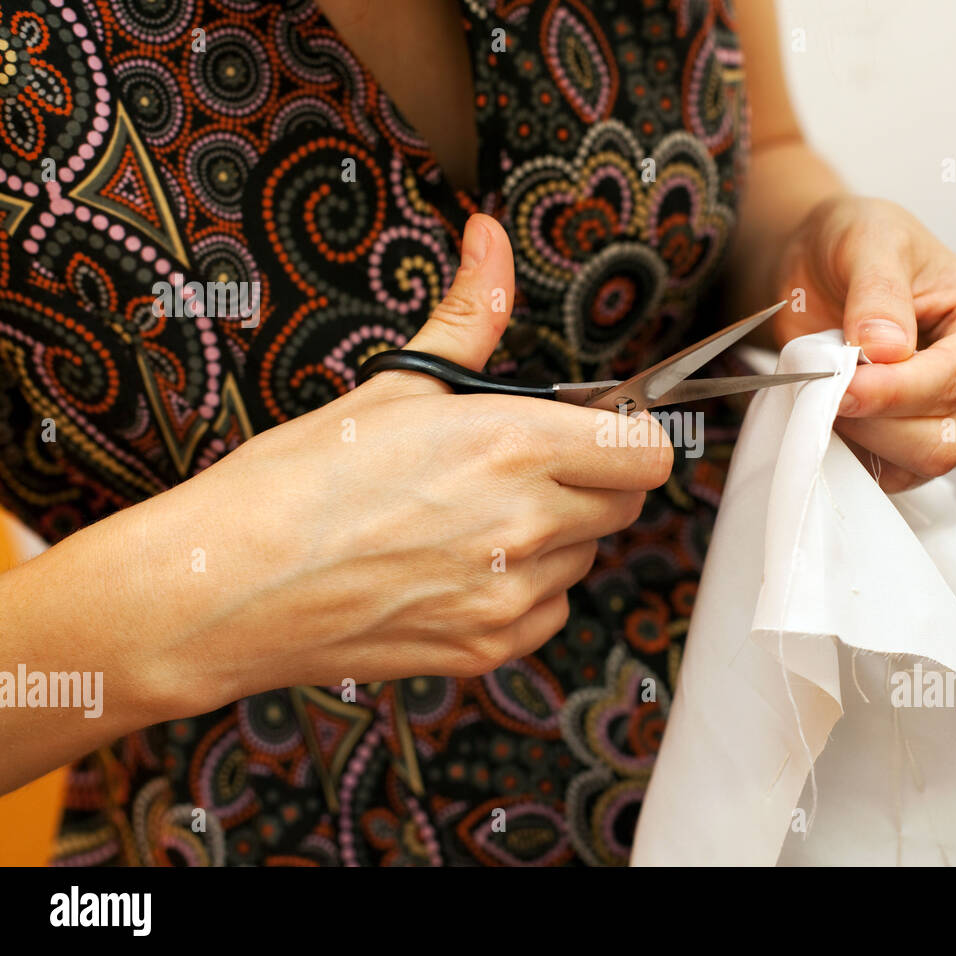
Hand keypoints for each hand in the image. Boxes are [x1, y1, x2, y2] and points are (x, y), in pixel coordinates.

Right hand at [146, 214, 671, 710]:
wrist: (226, 586)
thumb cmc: (296, 482)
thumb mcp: (393, 383)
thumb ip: (470, 315)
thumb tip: (490, 241)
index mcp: (511, 444)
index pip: (646, 451)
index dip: (628, 434)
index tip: (598, 428)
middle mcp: (525, 523)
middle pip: (627, 502)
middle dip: (593, 478)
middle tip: (525, 466)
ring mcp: (508, 594)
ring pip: (585, 557)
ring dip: (556, 535)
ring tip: (475, 518)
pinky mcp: (488, 648)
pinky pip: (548, 611)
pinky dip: (524, 591)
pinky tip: (463, 567)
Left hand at [771, 196, 955, 491]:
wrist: (824, 269)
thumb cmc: (860, 246)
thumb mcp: (867, 240)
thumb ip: (878, 291)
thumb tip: (888, 347)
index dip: (896, 390)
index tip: (844, 381)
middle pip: (945, 438)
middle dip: (876, 419)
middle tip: (827, 384)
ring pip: (922, 463)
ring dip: (864, 435)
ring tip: (831, 388)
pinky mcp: (924, 449)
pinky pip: (894, 477)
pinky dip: (857, 453)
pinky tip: (837, 413)